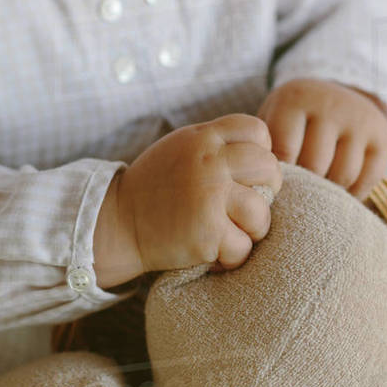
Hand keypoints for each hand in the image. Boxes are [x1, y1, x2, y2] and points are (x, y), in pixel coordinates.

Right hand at [114, 114, 282, 273]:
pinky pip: (243, 247)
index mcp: (202, 138)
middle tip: (247, 204)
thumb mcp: (181, 148)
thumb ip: (216, 145)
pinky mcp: (207, 234)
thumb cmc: (154, 187)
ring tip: (233, 231)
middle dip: (267, 189)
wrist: (118, 222)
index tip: (246, 171)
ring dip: (253, 228)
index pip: (255, 130)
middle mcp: (208, 163)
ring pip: (261, 212)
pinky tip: (216, 252)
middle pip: (268, 168)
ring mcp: (209, 198)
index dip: (260, 151)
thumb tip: (263, 158)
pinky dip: (232, 256)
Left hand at [256, 78, 386, 199]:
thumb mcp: (273, 120)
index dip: (278, 177)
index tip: (274, 187)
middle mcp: (330, 104)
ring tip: (316, 196)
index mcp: (295, 99)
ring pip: (343, 175)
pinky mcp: (382, 136)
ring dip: (329, 193)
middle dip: (303, 187)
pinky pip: (368, 179)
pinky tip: (339, 192)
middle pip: (315, 166)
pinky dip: (353, 194)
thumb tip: (261, 190)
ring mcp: (359, 119)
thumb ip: (264, 148)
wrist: (336, 94)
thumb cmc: (294, 120)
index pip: (284, 150)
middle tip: (296, 196)